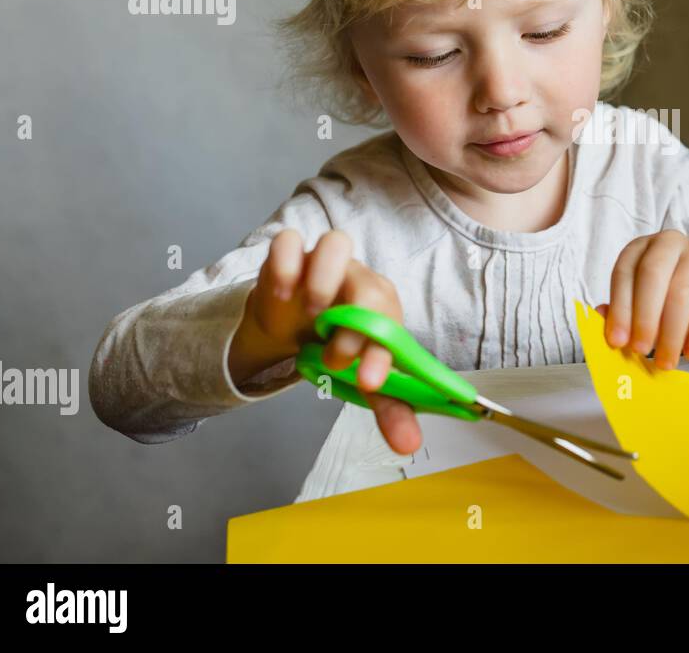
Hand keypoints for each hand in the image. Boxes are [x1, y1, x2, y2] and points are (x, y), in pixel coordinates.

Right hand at [235, 228, 422, 454]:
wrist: (296, 324)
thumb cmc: (339, 345)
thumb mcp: (363, 379)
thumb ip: (388, 410)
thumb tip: (408, 446)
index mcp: (386, 311)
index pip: (393, 327)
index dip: (382, 355)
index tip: (369, 383)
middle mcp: (361, 282)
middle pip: (370, 286)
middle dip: (354, 326)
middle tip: (336, 360)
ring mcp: (327, 265)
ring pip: (337, 244)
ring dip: (324, 280)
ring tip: (311, 315)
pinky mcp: (292, 256)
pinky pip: (289, 242)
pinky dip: (283, 264)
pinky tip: (280, 296)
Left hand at [597, 230, 688, 369]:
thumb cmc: (668, 310)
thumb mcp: (641, 311)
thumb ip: (622, 313)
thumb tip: (600, 314)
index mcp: (642, 247)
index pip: (624, 272)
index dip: (619, 308)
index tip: (617, 341)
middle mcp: (671, 242)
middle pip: (652, 274)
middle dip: (644, 317)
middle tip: (640, 351)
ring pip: (682, 290)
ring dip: (672, 332)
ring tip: (666, 361)